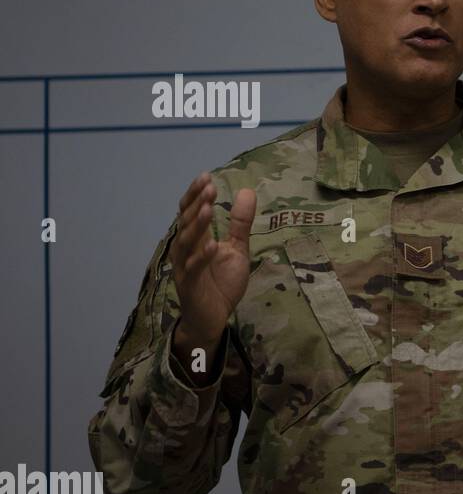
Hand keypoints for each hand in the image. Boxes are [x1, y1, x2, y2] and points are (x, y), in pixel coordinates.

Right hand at [169, 172, 256, 361]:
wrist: (214, 317)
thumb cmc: (221, 282)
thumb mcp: (237, 249)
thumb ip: (240, 223)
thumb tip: (247, 191)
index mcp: (196, 239)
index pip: (191, 211)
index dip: (196, 194)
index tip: (207, 176)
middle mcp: (186, 249)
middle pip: (186, 221)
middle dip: (197, 203)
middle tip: (208, 186)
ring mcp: (185, 267)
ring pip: (186, 242)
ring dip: (198, 225)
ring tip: (209, 208)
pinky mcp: (190, 285)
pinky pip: (194, 269)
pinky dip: (202, 257)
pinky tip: (213, 246)